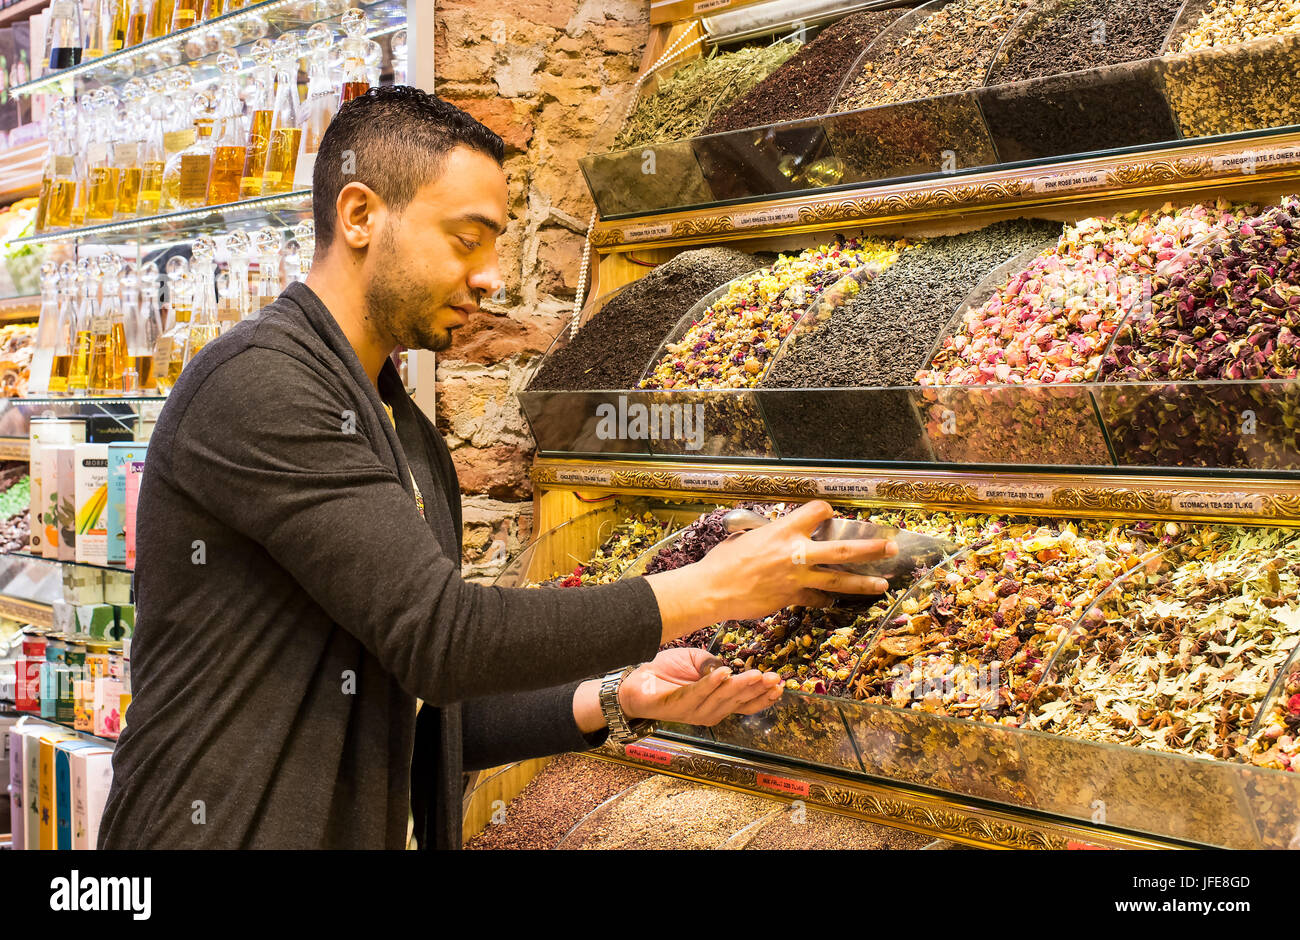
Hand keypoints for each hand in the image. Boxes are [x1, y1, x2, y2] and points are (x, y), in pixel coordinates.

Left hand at [619, 647, 782, 725]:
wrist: (636, 678)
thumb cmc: (667, 672)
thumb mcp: (697, 662)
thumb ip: (714, 665)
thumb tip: (727, 668)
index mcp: (718, 702)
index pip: (746, 703)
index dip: (764, 696)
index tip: (780, 685)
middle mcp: (710, 711)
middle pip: (739, 701)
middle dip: (758, 689)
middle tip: (774, 679)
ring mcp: (695, 712)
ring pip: (722, 698)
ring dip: (740, 685)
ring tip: (756, 674)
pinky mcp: (678, 707)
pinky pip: (697, 694)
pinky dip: (711, 684)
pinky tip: (724, 673)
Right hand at [646, 500, 897, 639]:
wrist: (712, 590)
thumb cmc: (723, 560)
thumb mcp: (747, 536)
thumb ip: (771, 535)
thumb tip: (779, 537)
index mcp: (783, 530)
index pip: (818, 511)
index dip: (826, 510)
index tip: (829, 513)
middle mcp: (796, 552)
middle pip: (843, 549)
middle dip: (871, 548)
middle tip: (890, 546)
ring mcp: (797, 578)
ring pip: (839, 580)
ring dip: (864, 582)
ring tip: (883, 583)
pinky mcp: (792, 598)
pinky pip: (817, 599)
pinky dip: (827, 599)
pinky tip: (835, 600)